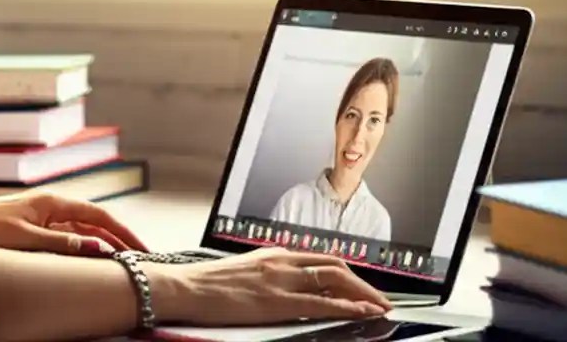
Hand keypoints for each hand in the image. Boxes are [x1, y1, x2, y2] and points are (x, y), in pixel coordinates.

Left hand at [0, 191, 150, 255]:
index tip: (144, 250)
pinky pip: (67, 239)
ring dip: (103, 246)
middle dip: (119, 241)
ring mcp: (42, 218)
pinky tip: (90, 264)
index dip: (125, 233)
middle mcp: (51, 207)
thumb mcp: (25, 240)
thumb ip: (61, 245)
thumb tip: (97, 248)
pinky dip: (83, 250)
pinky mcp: (33, 230)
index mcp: (53, 202)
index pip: (100, 216)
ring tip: (122, 266)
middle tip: (142, 262)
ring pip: (82, 232)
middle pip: (95, 224)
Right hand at [144, 248, 393, 325]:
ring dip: (364, 294)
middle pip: (335, 266)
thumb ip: (268, 273)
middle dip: (362, 282)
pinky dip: (348, 307)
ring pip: (335, 280)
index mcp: (274, 254)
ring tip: (381, 307)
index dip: (347, 272)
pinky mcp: (277, 301)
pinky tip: (364, 313)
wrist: (185, 288)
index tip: (361, 284)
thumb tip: (286, 284)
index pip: (320, 258)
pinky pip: (322, 303)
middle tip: (380, 298)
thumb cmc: (206, 284)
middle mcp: (282, 262)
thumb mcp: (243, 270)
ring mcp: (281, 280)